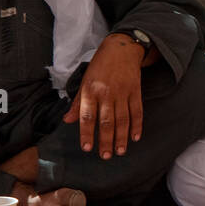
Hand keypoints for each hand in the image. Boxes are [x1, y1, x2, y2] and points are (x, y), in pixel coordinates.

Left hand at [62, 33, 145, 158]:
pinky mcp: (135, 91)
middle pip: (106, 121)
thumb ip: (77, 104)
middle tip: (105, 156)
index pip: (87, 117)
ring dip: (121, 137)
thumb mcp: (84, 82)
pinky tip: (135, 137)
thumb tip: (67, 121)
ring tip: (120, 151)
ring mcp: (122, 92)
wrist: (121, 49)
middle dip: (106, 141)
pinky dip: (137, 125)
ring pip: (122, 119)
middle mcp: (106, 93)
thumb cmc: (99, 67)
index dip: (87, 133)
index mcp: (90, 91)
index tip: (87, 148)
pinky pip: (137, 111)